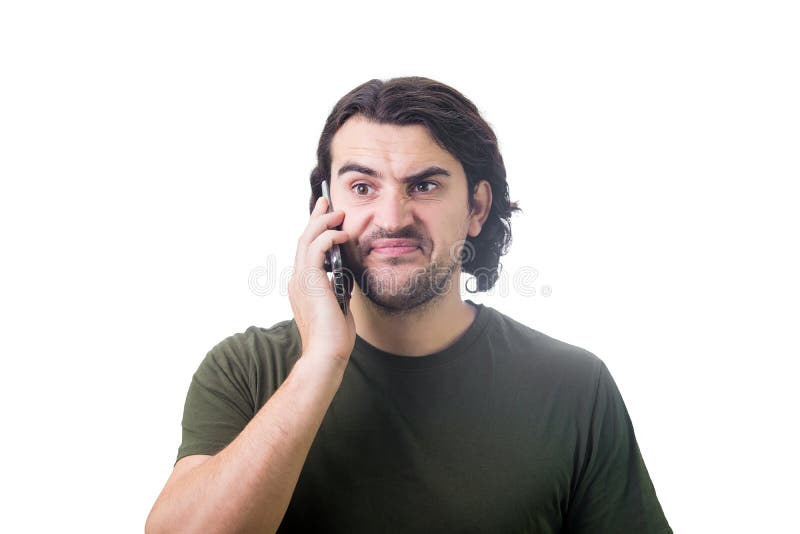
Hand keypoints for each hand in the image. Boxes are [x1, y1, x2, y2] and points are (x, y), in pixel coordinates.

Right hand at [288, 196, 355, 363]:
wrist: (327, 353)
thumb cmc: (334, 337)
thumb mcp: (338, 306)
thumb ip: (338, 290)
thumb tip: (346, 278)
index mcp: (302, 286)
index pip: (306, 251)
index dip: (315, 232)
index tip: (326, 218)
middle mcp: (297, 280)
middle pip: (303, 240)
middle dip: (316, 219)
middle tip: (327, 202)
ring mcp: (301, 280)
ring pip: (307, 240)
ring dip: (323, 223)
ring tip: (338, 212)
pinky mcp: (310, 281)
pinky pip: (315, 249)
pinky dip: (328, 237)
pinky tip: (341, 234)